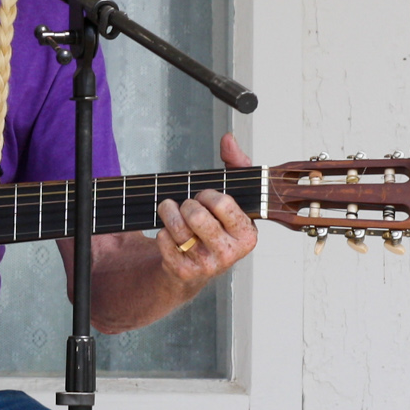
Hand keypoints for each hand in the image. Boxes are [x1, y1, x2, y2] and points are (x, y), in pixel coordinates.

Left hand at [153, 132, 257, 296]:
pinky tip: (171, 235)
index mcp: (247, 234)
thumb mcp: (232, 198)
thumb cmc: (216, 228)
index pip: (221, 202)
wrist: (198, 267)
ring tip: (172, 212)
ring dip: (168, 212)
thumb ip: (235, 165)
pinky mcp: (183, 270)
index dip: (208, 195)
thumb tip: (229, 140)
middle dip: (186, 203)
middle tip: (188, 206)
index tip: (206, 198)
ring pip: (176, 226)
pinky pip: (163, 239)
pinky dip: (162, 232)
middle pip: (196, 215)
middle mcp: (228, 252)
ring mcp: (205, 264)